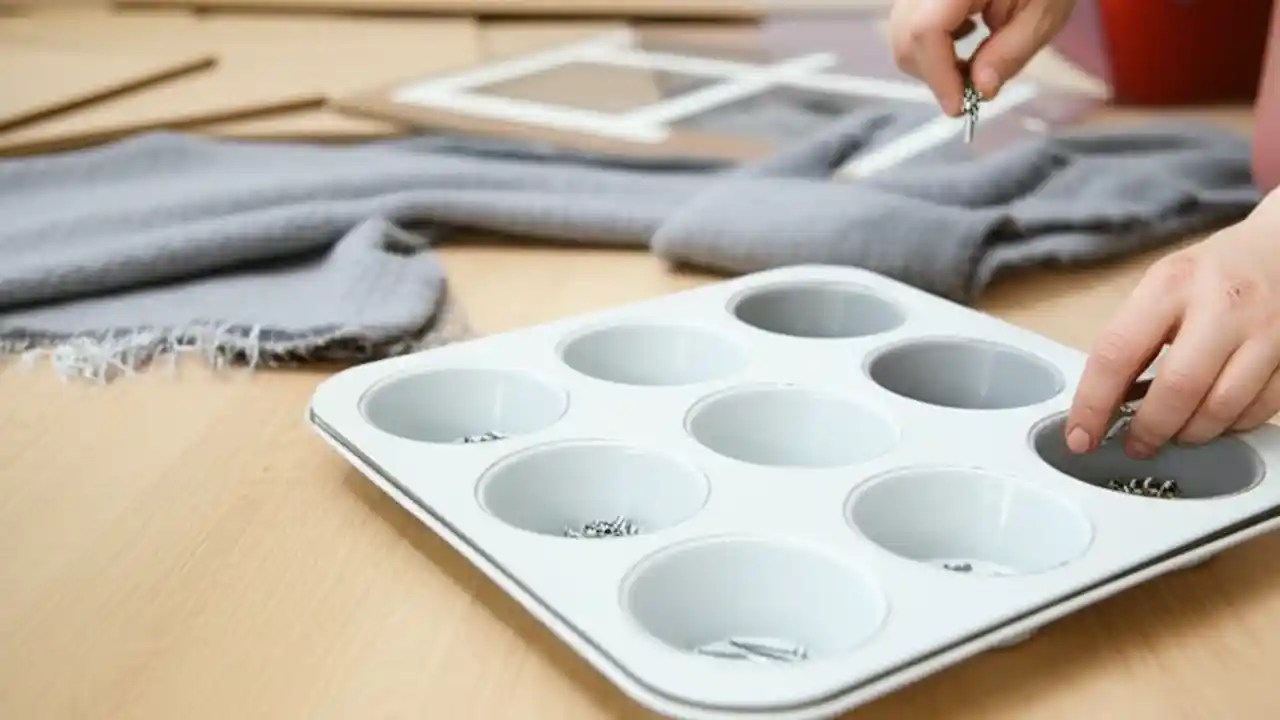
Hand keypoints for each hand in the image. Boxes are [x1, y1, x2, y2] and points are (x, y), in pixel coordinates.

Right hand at [889, 0, 1075, 115]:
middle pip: (906, 35)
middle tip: (968, 89)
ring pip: (901, 31)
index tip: (959, 106)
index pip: (927, 30)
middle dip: (933, 73)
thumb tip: (980, 91)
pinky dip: (929, 40)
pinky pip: (909, 19)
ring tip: (968, 62)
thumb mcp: (1044, 13)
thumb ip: (1010, 53)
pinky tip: (965, 34)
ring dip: (930, 60)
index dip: (938, 75)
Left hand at [1065, 190, 1279, 457]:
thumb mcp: (1160, 288)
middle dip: (1150, 429)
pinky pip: (1260, 410)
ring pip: (1222, 408)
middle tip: (1137, 445)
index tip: (1081, 436)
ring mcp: (1267, 330)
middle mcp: (1222, 304)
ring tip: (1174, 433)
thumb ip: (1132, 339)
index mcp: (1171, 284)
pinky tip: (1214, 418)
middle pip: (1179, 387)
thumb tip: (1101, 404)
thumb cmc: (1209, 275)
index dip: (1093, 404)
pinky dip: (1231, 426)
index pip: (1118, 352)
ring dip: (1190, 434)